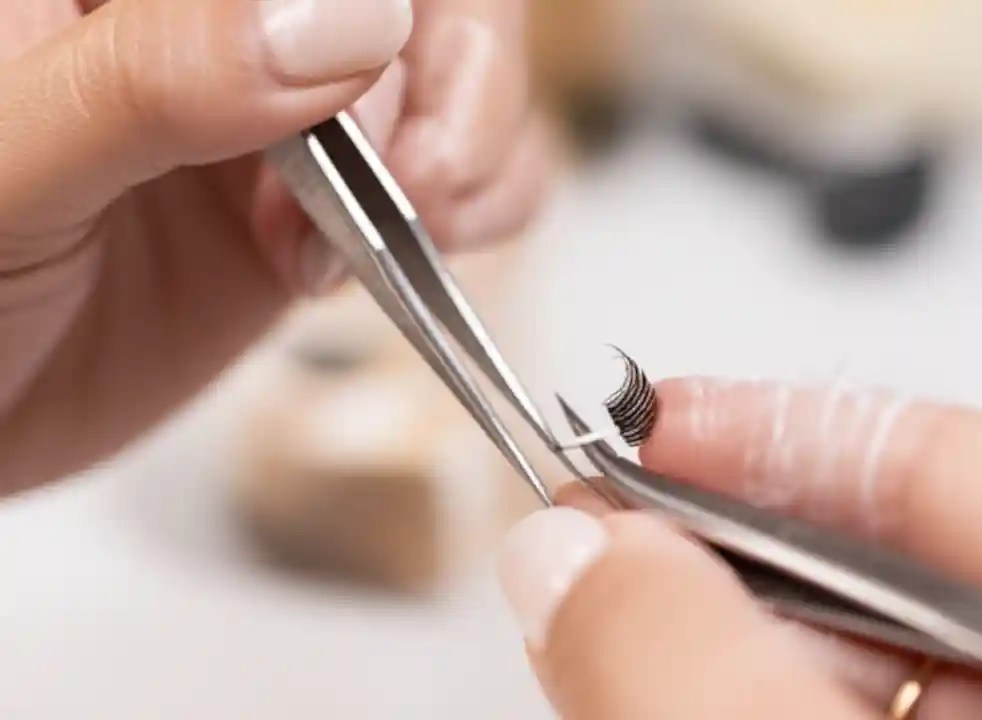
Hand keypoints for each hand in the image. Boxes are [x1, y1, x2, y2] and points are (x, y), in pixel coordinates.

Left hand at [0, 0, 548, 488]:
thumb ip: (160, 77)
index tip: (357, 97)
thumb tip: (350, 17)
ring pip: (458, 63)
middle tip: (407, 186)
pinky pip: (468, 162)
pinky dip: (491, 199)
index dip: (371, 6)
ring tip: (401, 228)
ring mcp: (290, 106)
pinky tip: (427, 247)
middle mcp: (223, 23)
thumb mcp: (10, 171)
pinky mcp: (337, 193)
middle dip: (440, 85)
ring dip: (473, 144)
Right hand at [498, 378, 981, 717]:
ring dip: (747, 650)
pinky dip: (785, 710)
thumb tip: (574, 563)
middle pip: (949, 586)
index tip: (658, 428)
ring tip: (622, 631)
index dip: (813, 441)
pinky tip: (688, 698)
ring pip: (907, 682)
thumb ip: (714, 688)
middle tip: (603, 549)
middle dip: (749, 561)